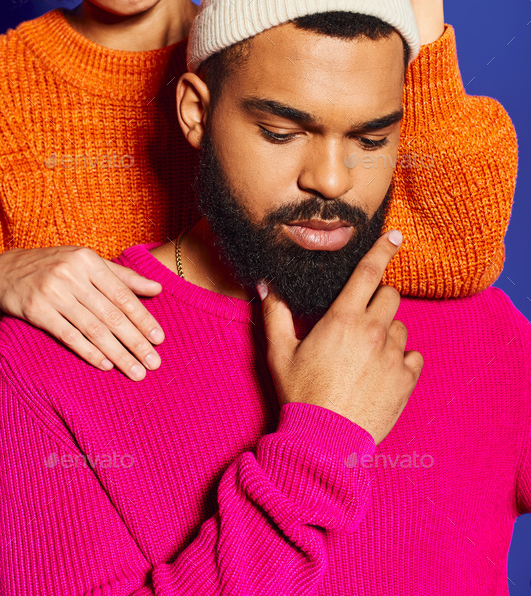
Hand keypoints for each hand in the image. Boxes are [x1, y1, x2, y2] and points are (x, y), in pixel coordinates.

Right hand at [0, 246, 163, 380]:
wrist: (4, 271)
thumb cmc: (55, 266)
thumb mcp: (87, 263)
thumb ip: (123, 276)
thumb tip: (158, 287)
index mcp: (88, 261)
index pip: (123, 294)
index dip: (143, 318)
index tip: (160, 338)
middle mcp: (72, 275)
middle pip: (111, 315)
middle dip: (135, 341)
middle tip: (153, 362)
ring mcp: (53, 292)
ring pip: (93, 329)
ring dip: (117, 353)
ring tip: (135, 371)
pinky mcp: (36, 310)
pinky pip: (69, 336)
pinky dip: (89, 352)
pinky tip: (106, 365)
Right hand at [259, 231, 423, 444]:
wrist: (325, 442)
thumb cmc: (300, 394)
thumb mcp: (279, 352)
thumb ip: (275, 313)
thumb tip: (265, 284)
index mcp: (343, 319)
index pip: (368, 272)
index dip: (382, 249)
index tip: (394, 236)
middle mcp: (373, 331)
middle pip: (389, 295)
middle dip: (377, 298)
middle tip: (358, 317)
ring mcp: (393, 356)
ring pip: (400, 326)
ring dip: (386, 331)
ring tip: (364, 353)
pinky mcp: (406, 380)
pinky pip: (413, 356)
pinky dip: (400, 359)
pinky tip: (381, 371)